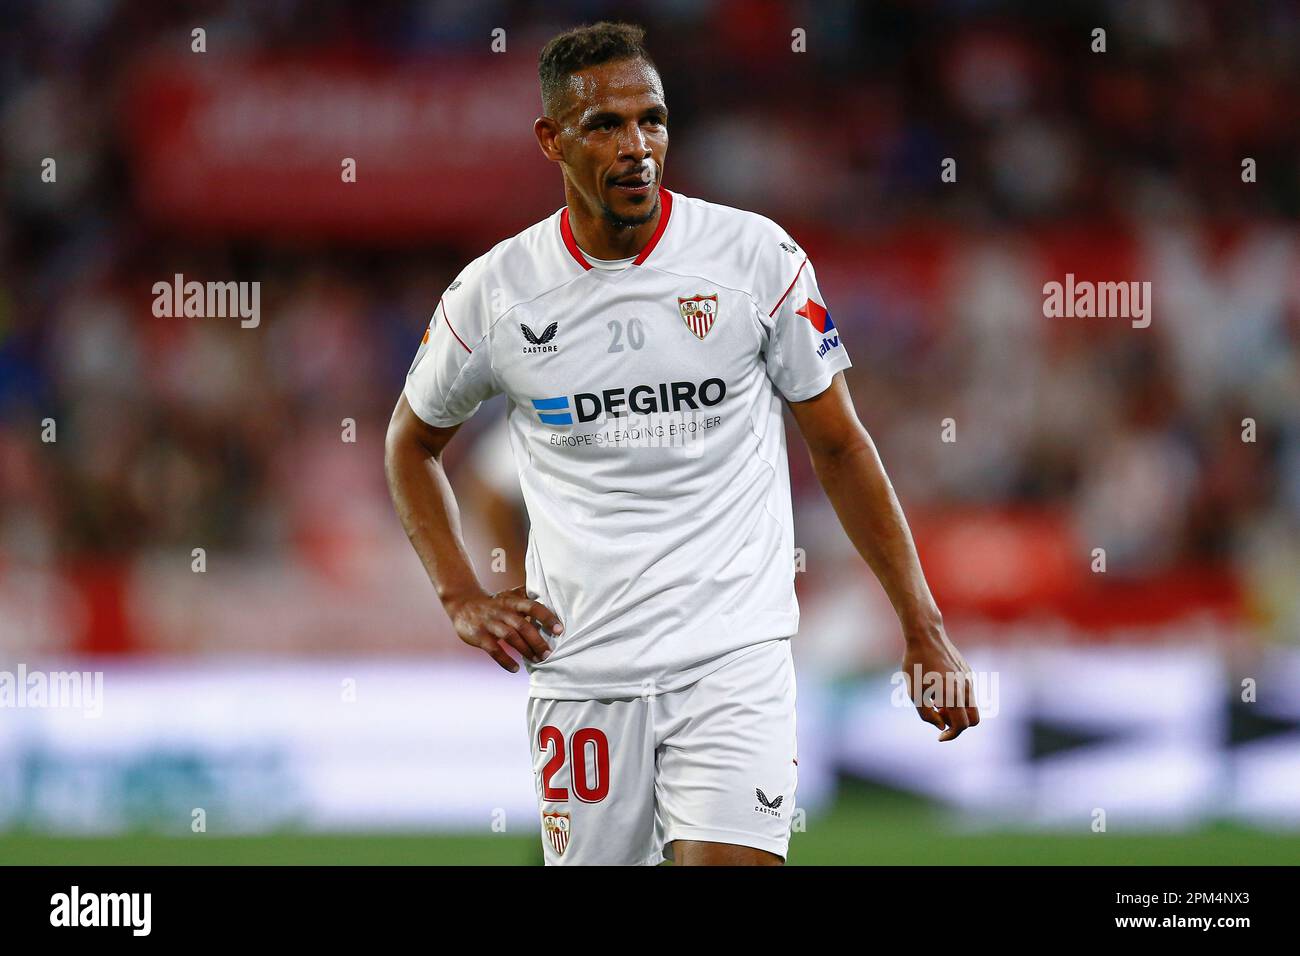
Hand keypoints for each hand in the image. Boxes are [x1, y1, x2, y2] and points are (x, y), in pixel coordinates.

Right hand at [444, 585, 563, 672]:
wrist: (463, 604)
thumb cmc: (493, 603)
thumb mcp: (509, 596)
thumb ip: (527, 597)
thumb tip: (551, 597)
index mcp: (512, 602)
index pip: (533, 607)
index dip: (547, 617)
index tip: (560, 630)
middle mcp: (502, 611)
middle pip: (523, 625)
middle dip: (538, 640)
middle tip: (549, 654)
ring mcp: (490, 623)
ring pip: (510, 637)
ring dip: (525, 650)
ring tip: (537, 661)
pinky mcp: (479, 636)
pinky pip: (494, 650)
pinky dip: (505, 660)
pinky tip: (516, 668)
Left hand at [900, 624, 979, 740]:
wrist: (926, 636)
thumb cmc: (915, 664)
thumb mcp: (914, 693)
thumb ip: (927, 714)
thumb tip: (942, 726)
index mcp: (952, 693)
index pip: (962, 725)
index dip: (951, 734)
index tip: (939, 736)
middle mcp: (965, 687)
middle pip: (974, 720)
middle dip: (958, 725)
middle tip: (939, 715)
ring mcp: (969, 679)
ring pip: (972, 707)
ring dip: (957, 711)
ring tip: (935, 700)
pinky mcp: (968, 673)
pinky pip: (969, 694)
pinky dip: (958, 699)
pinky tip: (940, 689)